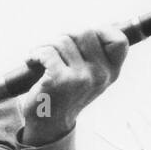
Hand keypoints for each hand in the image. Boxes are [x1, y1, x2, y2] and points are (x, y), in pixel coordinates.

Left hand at [19, 27, 128, 143]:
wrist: (49, 123)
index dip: (101, 30)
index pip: (119, 40)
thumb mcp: (90, 76)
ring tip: (40, 57)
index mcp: (111, 72)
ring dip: (46, 45)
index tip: (81, 38)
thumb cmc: (66, 93)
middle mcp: (100, 75)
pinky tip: (32, 61)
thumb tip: (97, 26)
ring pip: (63, 40)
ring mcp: (81, 78)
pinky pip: (47, 51)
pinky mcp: (60, 80)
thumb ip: (95, 54)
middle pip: (85, 31)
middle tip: (53, 48)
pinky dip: (35, 54)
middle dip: (65, 35)